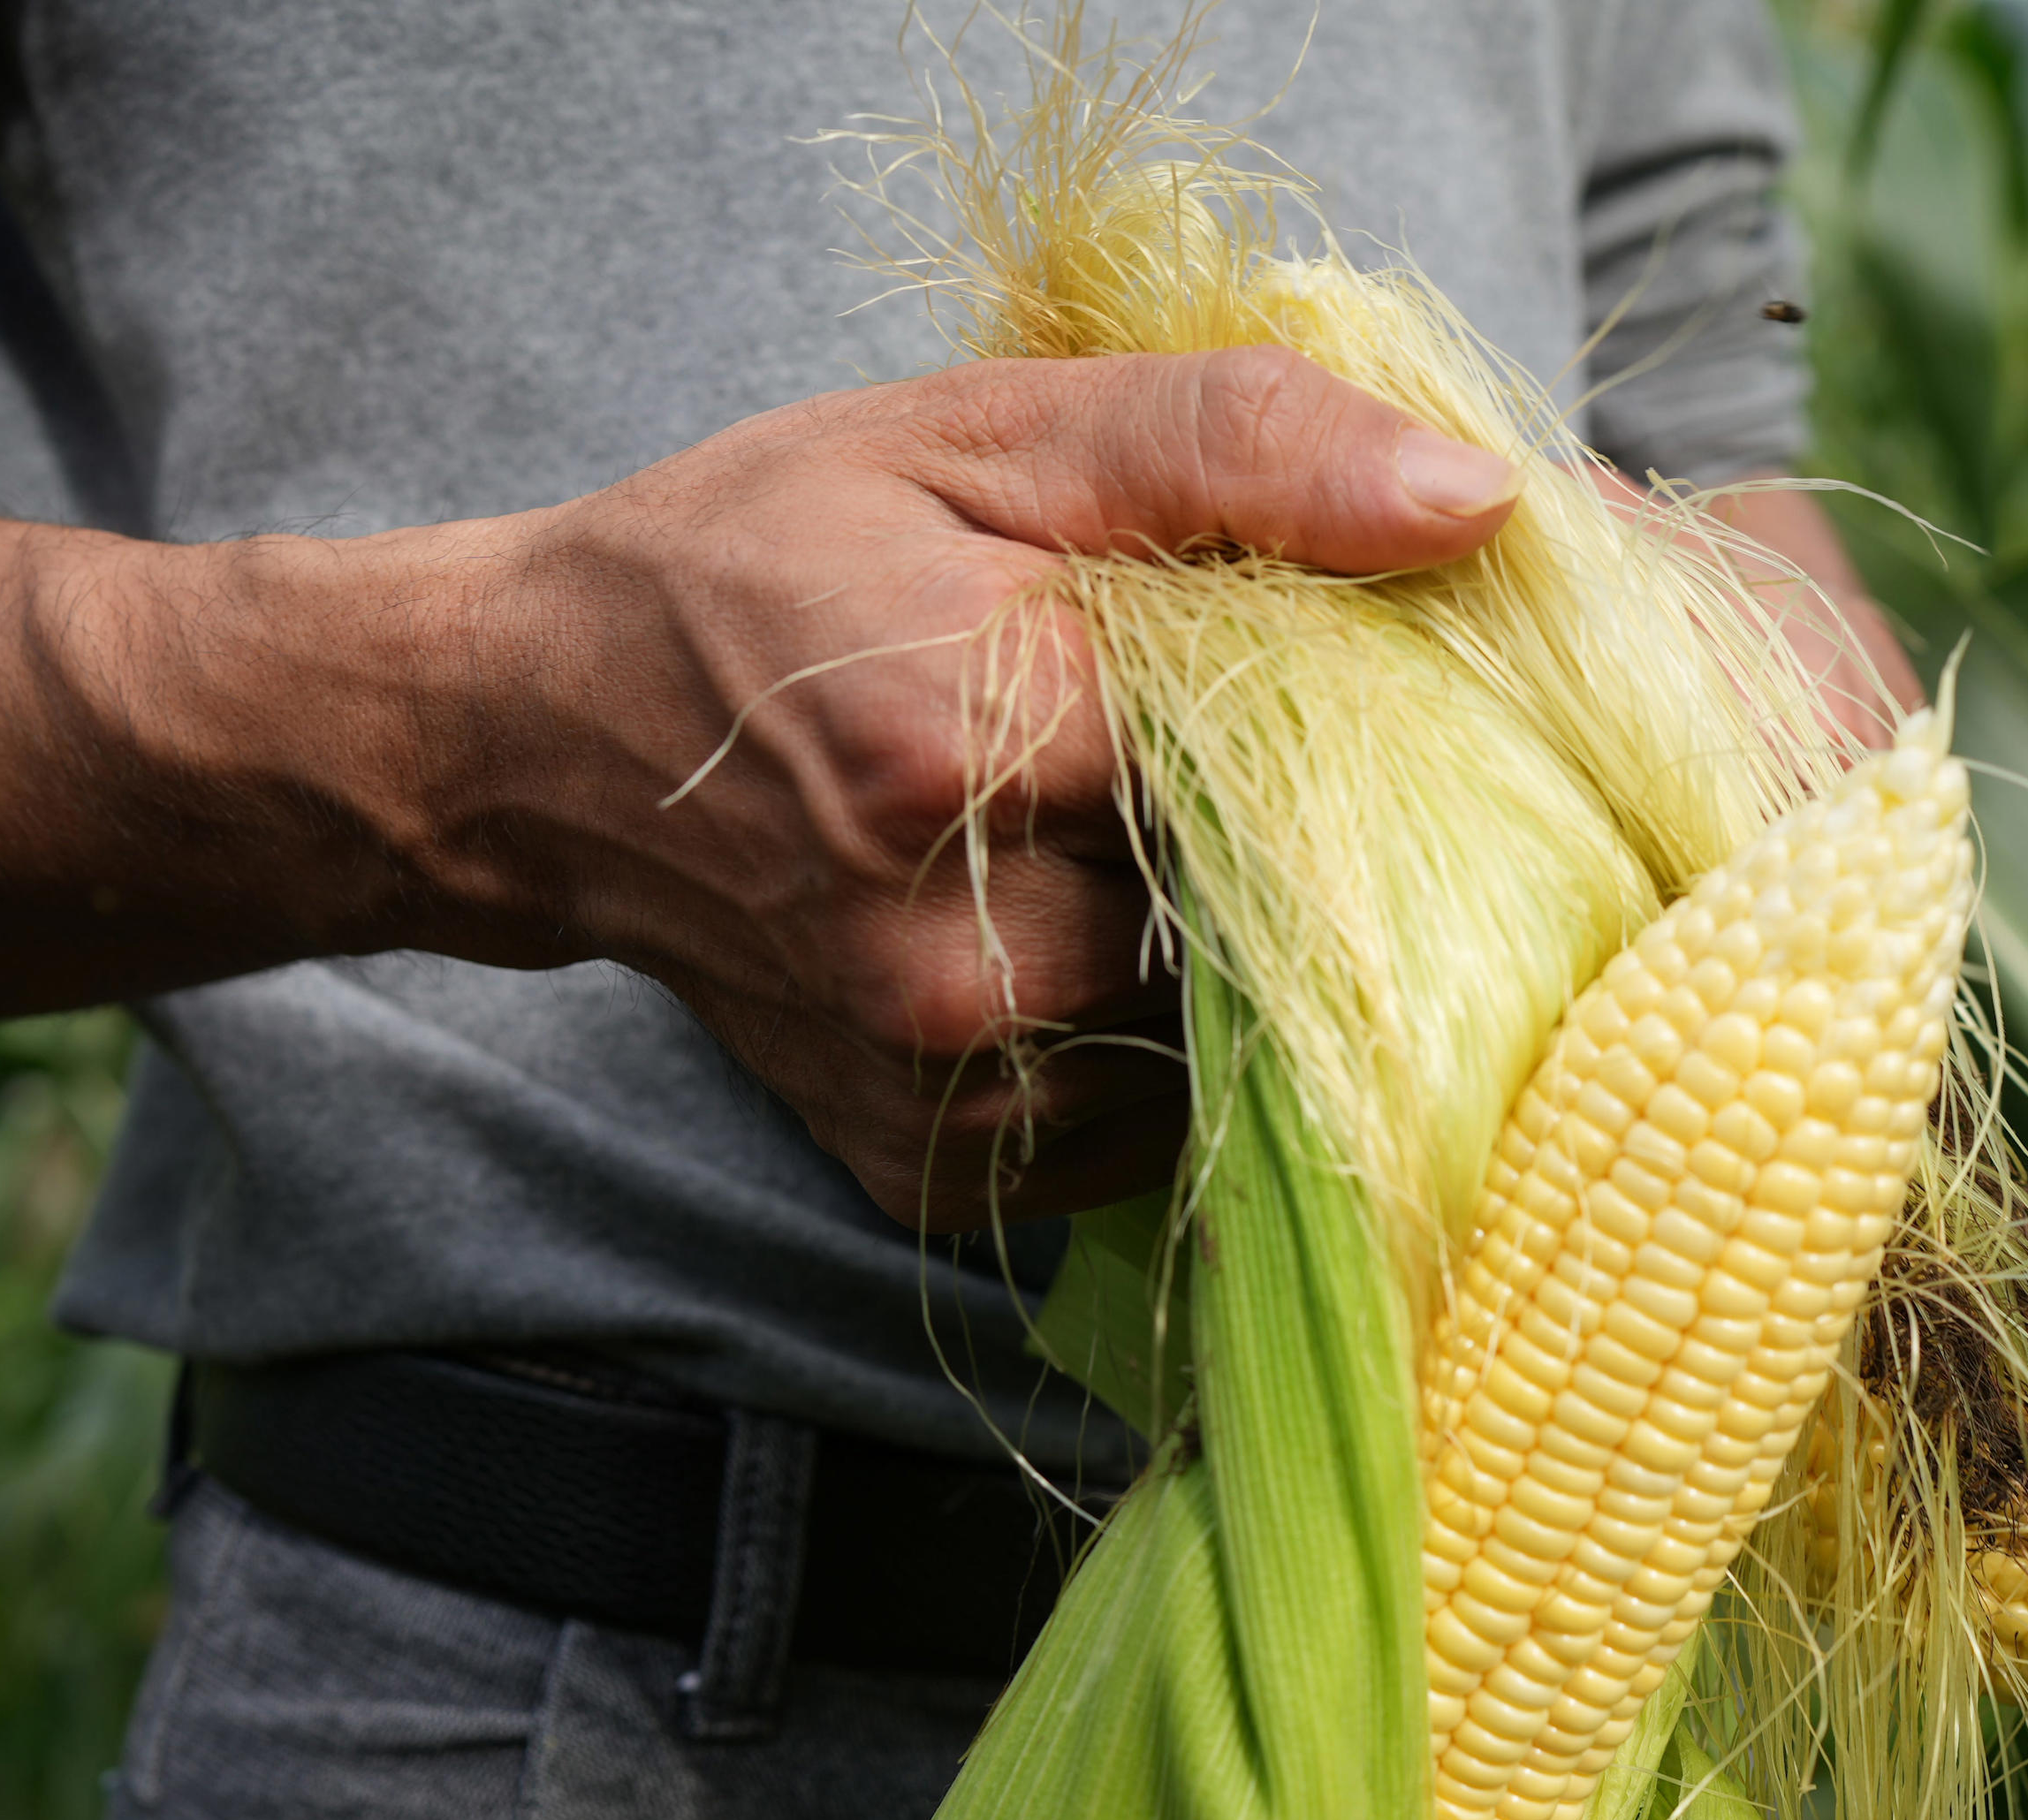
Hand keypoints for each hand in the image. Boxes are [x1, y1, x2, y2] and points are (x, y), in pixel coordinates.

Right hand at [366, 351, 1524, 1226]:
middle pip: (1271, 916)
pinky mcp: (938, 1173)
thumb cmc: (765, 558)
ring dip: (1235, 942)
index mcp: (960, 744)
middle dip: (1308, 831)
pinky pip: (1147, 1121)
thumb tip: (1485, 503)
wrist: (543, 742)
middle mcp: (951, 960)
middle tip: (1260, 742)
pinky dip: (1159, 1030)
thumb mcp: (984, 439)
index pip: (1299, 761)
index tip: (1380, 660)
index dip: (1370, 707)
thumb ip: (1237, 452)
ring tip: (1153, 831)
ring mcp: (942, 1091)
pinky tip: (1099, 929)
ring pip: (1224, 1033)